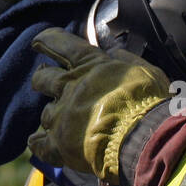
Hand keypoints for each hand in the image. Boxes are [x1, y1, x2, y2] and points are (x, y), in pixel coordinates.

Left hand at [28, 28, 172, 183]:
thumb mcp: (144, 71)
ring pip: (45, 113)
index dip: (47, 41)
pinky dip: (38, 144)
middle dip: (41, 79)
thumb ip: (125, 60)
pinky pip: (40, 144)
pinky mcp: (60, 144)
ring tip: (59, 121)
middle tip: (41, 81)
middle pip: (42, 78)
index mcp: (90, 65)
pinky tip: (36, 143)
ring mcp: (62, 116)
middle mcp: (70, 87)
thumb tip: (113, 52)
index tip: (37, 42)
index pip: (61, 44)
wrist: (145, 140)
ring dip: (52, 116)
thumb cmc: (149, 104)